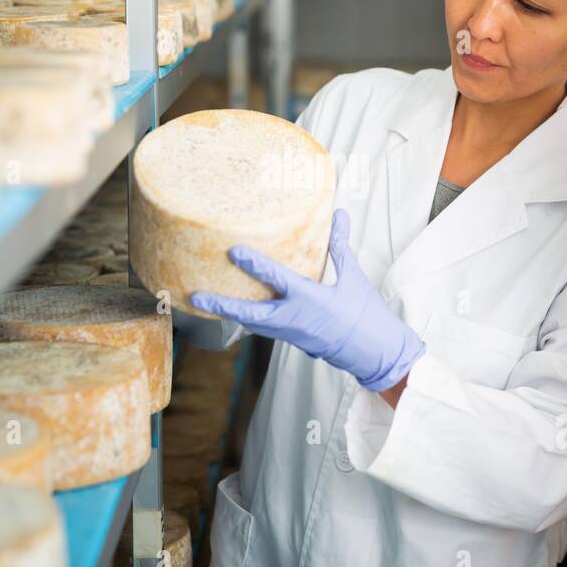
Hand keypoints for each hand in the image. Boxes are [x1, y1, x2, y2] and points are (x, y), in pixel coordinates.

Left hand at [190, 209, 424, 391]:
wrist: (371, 352)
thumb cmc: (364, 315)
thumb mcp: (353, 278)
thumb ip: (339, 246)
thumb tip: (338, 214)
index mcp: (309, 299)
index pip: (276, 278)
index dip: (254, 264)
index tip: (233, 250)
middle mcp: (292, 318)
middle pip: (248, 312)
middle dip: (220, 304)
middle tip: (195, 296)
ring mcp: (288, 331)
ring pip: (250, 321)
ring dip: (227, 311)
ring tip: (202, 300)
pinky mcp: (289, 337)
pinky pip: (260, 326)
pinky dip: (245, 316)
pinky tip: (234, 307)